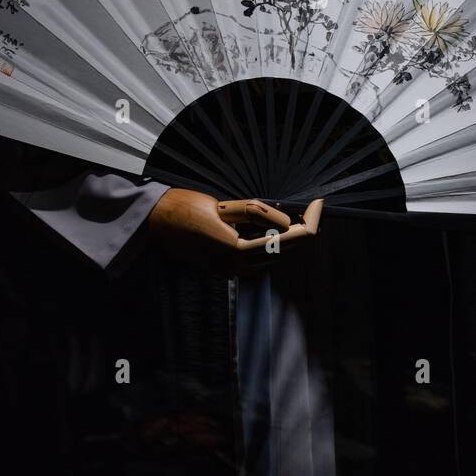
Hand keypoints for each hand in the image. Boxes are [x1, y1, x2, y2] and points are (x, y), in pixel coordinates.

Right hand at [148, 188, 322, 271]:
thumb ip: (256, 213)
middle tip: (314, 207)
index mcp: (237, 251)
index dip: (311, 222)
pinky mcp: (224, 268)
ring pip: (275, 256)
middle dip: (303, 229)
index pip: (289, 240)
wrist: (154, 222)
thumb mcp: (224, 206)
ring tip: (294, 214)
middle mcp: (235, 266)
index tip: (320, 204)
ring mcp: (230, 270)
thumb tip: (286, 219)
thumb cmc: (185, 207)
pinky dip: (272, 242)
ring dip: (288, 237)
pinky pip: (259, 256)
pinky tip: (271, 226)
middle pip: (287, 251)